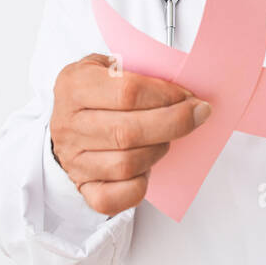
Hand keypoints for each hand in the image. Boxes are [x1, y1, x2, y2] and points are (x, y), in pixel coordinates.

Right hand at [49, 53, 210, 215]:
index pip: (127, 92)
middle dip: (173, 123)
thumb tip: (183, 92)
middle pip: (128, 132)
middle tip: (197, 114)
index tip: (188, 96)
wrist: (68, 119)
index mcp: (74, 86)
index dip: (165, 95)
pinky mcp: (82, 187)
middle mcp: (68, 125)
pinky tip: (148, 167)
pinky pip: (112, 198)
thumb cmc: (97, 90)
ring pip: (126, 164)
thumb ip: (142, 73)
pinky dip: (138, 187)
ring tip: (166, 137)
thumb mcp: (110, 66)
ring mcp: (73, 159)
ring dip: (158, 150)